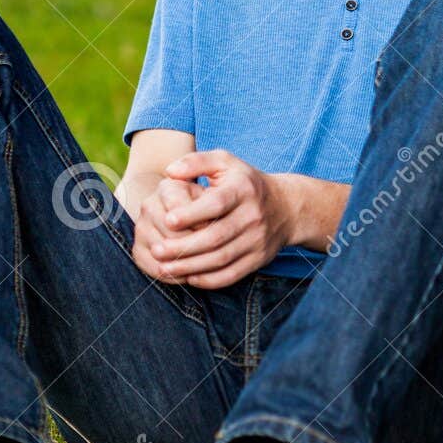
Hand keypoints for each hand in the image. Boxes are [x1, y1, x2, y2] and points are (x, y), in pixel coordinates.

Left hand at [144, 149, 293, 288]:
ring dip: (191, 267)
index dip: (191, 213)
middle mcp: (253, 216)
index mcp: (243, 189)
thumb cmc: (244, 182)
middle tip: (157, 251)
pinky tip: (189, 278)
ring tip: (165, 268)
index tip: (167, 220)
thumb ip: (196, 162)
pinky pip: (232, 274)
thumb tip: (169, 172)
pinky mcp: (259, 259)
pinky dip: (209, 280)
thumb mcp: (225, 162)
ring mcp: (257, 240)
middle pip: (216, 237)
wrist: (286, 207)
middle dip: (183, 247)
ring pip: (221, 259)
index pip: (216, 204)